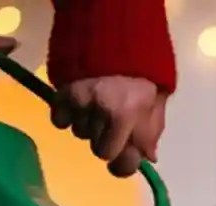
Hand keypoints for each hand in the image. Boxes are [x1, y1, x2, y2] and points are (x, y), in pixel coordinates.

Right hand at [51, 77, 167, 177]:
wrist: (113, 32)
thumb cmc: (141, 70)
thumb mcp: (155, 100)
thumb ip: (151, 131)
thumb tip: (148, 158)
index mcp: (127, 114)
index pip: (117, 158)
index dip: (121, 163)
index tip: (123, 158)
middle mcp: (101, 111)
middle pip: (98, 150)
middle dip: (106, 141)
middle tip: (112, 124)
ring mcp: (80, 102)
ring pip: (80, 134)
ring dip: (88, 125)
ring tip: (97, 104)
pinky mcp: (61, 93)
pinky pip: (59, 121)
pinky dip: (66, 116)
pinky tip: (78, 103)